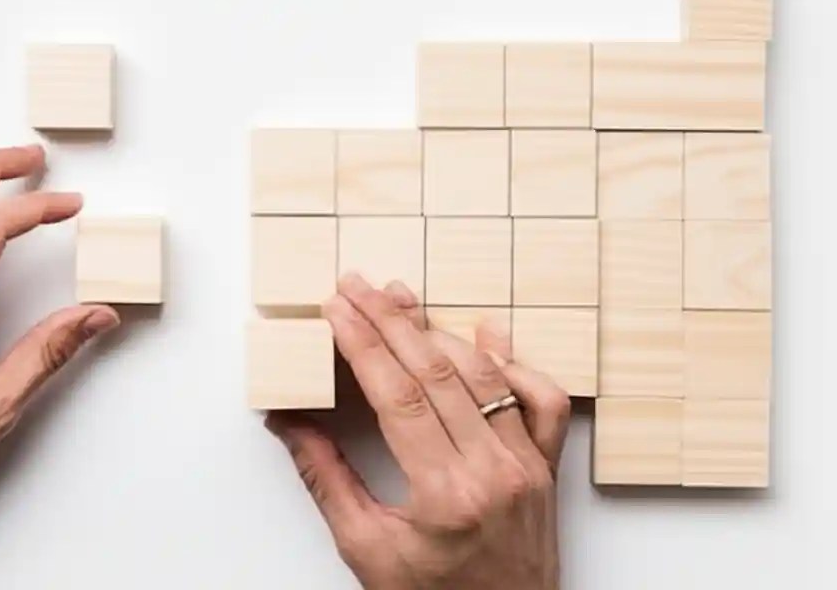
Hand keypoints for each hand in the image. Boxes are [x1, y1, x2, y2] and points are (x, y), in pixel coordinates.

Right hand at [268, 275, 570, 589]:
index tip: (336, 308)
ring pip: (485, 376)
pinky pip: (541, 400)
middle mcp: (494, 472)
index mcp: (445, 494)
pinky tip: (486, 333)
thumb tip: (290, 423)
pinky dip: (514, 362)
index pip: (396, 394)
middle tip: (357, 284)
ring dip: (438, 329)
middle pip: (436, 372)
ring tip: (401, 298)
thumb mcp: (366, 551)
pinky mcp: (546, 469)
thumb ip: (326, 480)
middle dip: (390, 320)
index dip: (363, 343)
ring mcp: (526, 467)